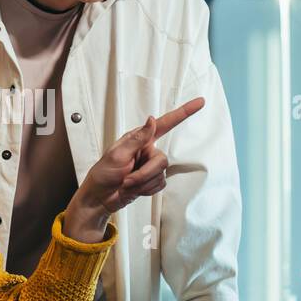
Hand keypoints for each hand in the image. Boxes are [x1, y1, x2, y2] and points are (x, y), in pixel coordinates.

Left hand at [63, 97, 205, 242]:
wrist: (100, 198)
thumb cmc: (102, 174)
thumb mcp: (116, 154)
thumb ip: (137, 138)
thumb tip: (151, 120)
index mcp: (139, 139)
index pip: (165, 124)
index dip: (183, 113)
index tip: (199, 102)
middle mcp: (147, 150)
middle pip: (162, 160)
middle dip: (144, 174)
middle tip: (126, 180)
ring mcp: (150, 166)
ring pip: (161, 175)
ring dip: (142, 183)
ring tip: (126, 184)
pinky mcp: (152, 180)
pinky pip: (159, 185)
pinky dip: (145, 190)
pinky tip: (134, 189)